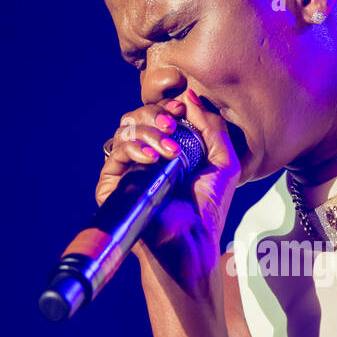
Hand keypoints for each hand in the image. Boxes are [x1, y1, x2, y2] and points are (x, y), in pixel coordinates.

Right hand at [95, 90, 241, 289]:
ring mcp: (128, 171)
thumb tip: (189, 96)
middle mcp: (145, 158)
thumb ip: (211, 126)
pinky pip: (115, 152)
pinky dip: (134, 148)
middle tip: (174, 124)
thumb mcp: (223, 162)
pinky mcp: (112, 185)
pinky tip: (153, 158)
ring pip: (125, 130)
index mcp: (168, 151)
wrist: (192, 239)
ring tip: (170, 149)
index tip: (182, 108)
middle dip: (155, 114)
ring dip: (148, 131)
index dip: (167, 108)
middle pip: (137, 117)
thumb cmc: (209, 209)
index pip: (157, 116)